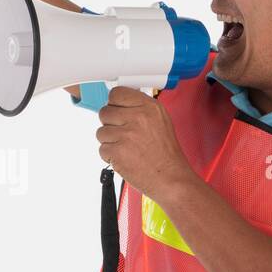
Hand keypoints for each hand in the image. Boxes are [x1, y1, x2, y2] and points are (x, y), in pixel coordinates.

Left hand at [96, 86, 192, 200]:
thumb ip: (140, 109)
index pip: (117, 93)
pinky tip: (125, 158)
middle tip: (124, 135)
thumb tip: (119, 103)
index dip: (113, 103)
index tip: (117, 111)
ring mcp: (126, 135)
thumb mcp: (160, 121)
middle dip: (110, 124)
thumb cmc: (166, 153)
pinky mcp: (117, 151)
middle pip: (105, 112)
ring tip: (127, 149)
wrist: (170, 178)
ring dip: (110, 142)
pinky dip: (110, 156)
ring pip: (101, 132)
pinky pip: (102, 149)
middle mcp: (138, 118)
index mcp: (149, 107)